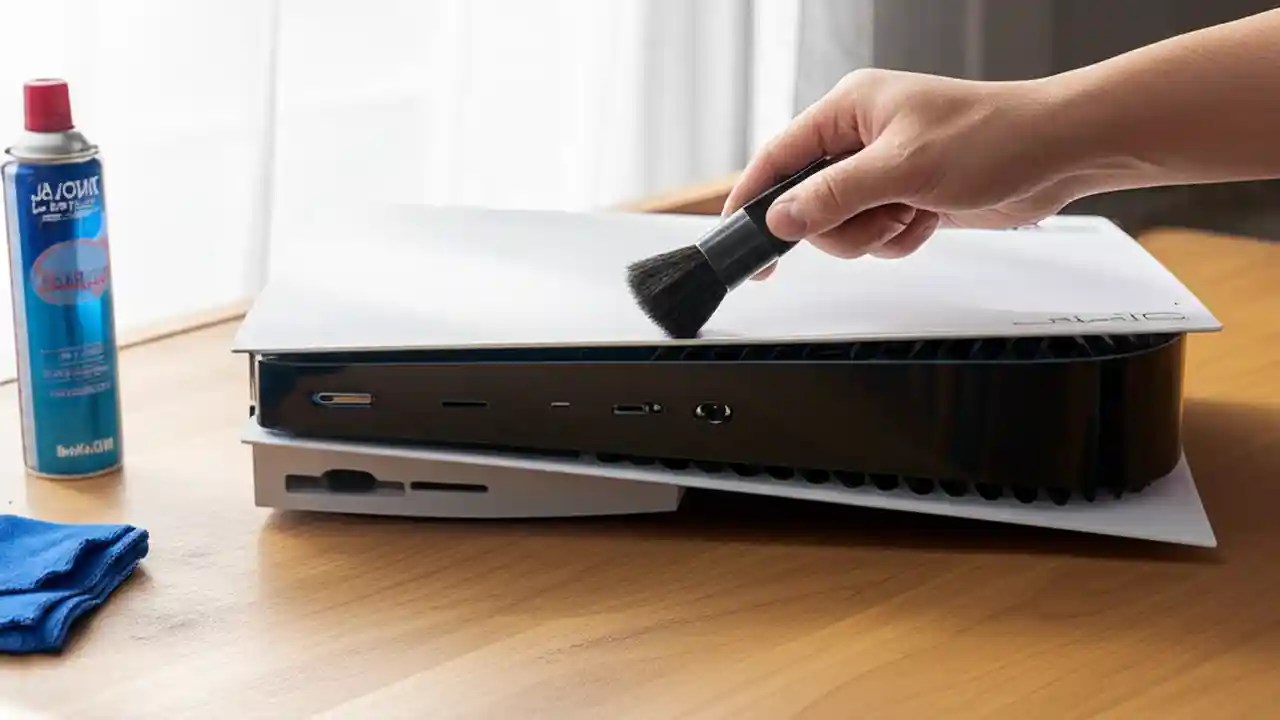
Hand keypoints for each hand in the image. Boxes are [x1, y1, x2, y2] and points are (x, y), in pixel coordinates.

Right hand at [724, 68, 1082, 276]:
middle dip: (841, 224)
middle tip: (878, 216)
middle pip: (808, 203)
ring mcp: (884, 170)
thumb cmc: (993, 136)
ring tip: (912, 211)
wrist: (1057, 153)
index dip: (754, 197)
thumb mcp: (901, 168)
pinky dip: (899, 238)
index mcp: (849, 110)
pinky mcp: (907, 197)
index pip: (779, 156)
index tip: (739, 236)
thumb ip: (833, 196)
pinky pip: (877, 237)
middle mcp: (861, 138)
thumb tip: (781, 219)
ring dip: (875, 233)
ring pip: (842, 227)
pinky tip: (929, 217)